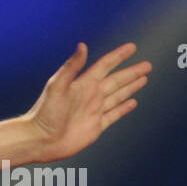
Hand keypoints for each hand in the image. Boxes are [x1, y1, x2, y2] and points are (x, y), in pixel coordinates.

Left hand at [25, 42, 150, 163]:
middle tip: (147, 65)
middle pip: (116, 80)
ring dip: (131, 87)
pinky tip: (132, 102)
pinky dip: (124, 108)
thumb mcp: (57, 86)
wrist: (39, 140)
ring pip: (118, 96)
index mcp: (83, 84)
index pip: (105, 66)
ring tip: (143, 79)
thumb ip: (71, 67)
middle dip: (132, 72)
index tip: (132, 47)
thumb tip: (82, 45)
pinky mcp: (95, 127)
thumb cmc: (44, 114)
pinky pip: (114, 115)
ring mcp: (94, 111)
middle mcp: (90, 96)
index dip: (119, 56)